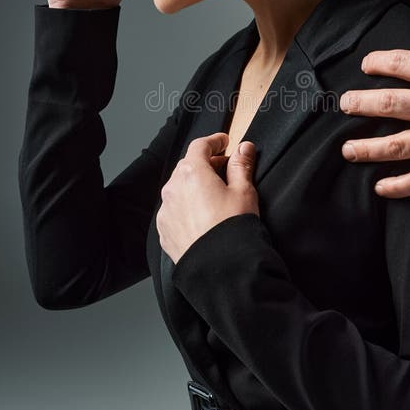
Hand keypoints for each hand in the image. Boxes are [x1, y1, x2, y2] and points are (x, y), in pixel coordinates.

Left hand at [157, 133, 259, 264]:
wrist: (220, 268)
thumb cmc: (233, 228)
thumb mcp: (244, 192)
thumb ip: (242, 166)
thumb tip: (244, 148)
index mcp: (192, 172)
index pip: (200, 146)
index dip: (214, 141)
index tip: (224, 142)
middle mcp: (173, 188)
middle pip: (188, 166)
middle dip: (205, 164)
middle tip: (224, 168)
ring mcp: (166, 210)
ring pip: (179, 188)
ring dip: (194, 186)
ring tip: (213, 194)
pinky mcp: (164, 229)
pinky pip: (174, 209)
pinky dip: (186, 206)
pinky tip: (202, 215)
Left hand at [339, 17, 409, 197]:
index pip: (400, 63)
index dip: (377, 62)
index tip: (366, 66)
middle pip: (388, 103)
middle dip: (360, 104)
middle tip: (344, 105)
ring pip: (396, 145)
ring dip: (366, 149)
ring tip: (347, 149)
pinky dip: (398, 185)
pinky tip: (380, 186)